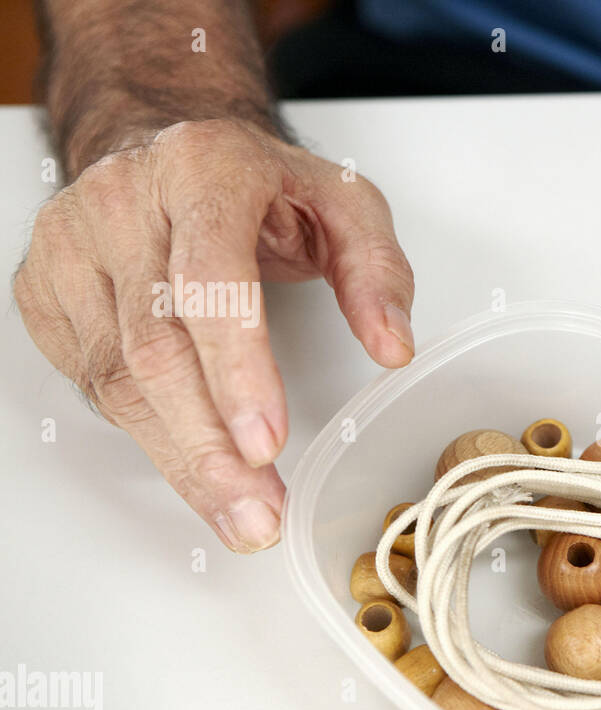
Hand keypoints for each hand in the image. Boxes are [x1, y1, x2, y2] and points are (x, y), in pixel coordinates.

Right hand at [15, 119, 414, 552]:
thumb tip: (393, 346)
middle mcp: (124, 201)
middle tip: (258, 509)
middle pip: (156, 347)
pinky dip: (148, 433)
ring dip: (182, 459)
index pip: (210, 280)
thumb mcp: (343, 206)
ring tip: (239, 511)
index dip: (237, 369)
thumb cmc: (257, 184)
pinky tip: (193, 461)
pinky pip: (94, 382)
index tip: (268, 442)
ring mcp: (73, 246)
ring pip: (117, 377)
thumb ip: (378, 273)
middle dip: (210, 446)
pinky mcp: (46, 289)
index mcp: (203, 169)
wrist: (166, 147)